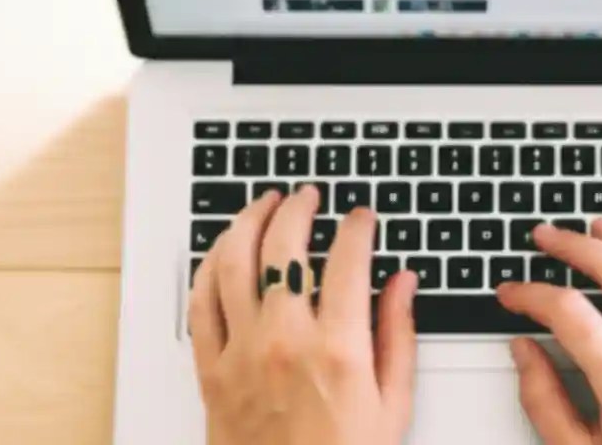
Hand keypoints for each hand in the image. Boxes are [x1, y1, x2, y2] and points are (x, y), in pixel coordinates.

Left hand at [189, 186, 417, 444]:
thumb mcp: (392, 403)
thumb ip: (398, 334)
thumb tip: (401, 283)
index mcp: (339, 349)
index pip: (348, 259)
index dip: (357, 226)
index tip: (362, 217)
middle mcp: (286, 341)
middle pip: (283, 247)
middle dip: (298, 208)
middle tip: (308, 197)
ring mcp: (241, 352)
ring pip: (233, 263)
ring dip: (248, 222)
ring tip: (264, 205)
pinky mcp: (211, 369)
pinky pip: (200, 302)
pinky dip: (210, 266)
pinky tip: (224, 250)